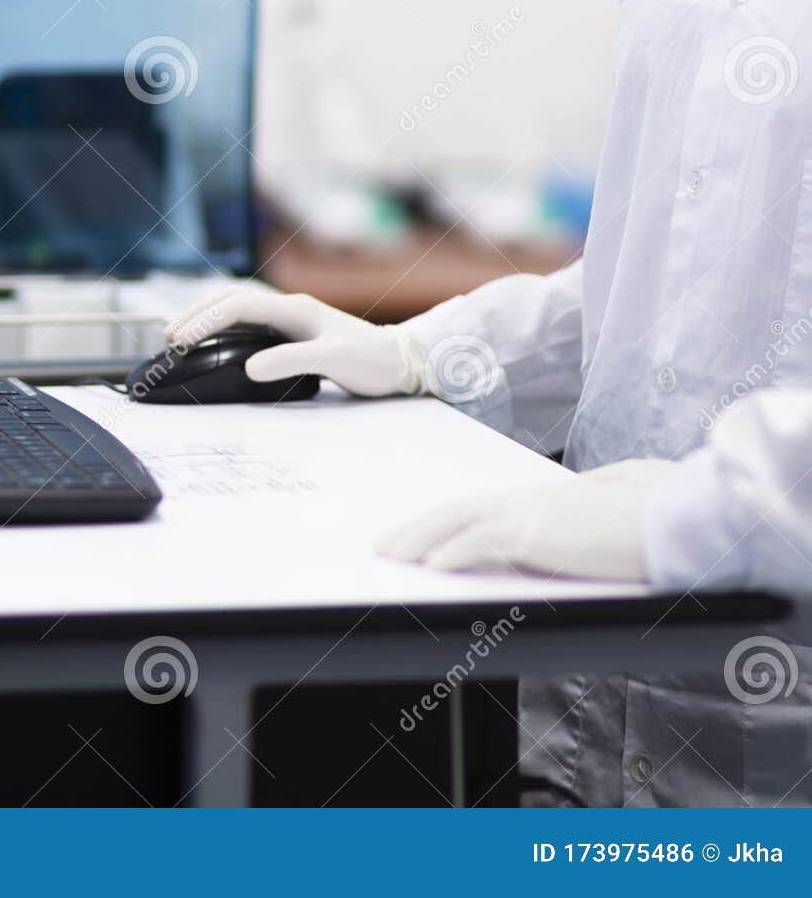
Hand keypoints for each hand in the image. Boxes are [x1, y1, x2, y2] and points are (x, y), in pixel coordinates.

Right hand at [164, 283, 425, 396]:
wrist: (403, 361)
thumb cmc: (373, 359)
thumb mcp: (333, 359)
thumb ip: (290, 361)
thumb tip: (249, 367)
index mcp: (294, 308)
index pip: (237, 306)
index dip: (205, 320)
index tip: (180, 339)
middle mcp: (288, 307)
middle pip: (230, 300)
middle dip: (197, 314)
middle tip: (168, 336)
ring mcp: (290, 318)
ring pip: (237, 309)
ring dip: (207, 318)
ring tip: (181, 336)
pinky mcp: (293, 332)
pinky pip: (248, 324)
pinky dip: (224, 329)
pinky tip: (214, 342)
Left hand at [375, 457, 674, 580]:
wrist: (681, 513)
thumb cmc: (654, 514)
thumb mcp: (605, 513)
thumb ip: (578, 516)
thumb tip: (567, 523)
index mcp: (542, 500)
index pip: (478, 508)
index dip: (442, 520)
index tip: (416, 534)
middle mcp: (530, 502)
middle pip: (457, 511)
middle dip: (416, 529)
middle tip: (383, 546)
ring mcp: (534, 515)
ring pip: (459, 523)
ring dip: (419, 540)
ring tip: (391, 555)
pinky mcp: (542, 535)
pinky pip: (484, 542)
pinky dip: (453, 552)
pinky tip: (430, 565)